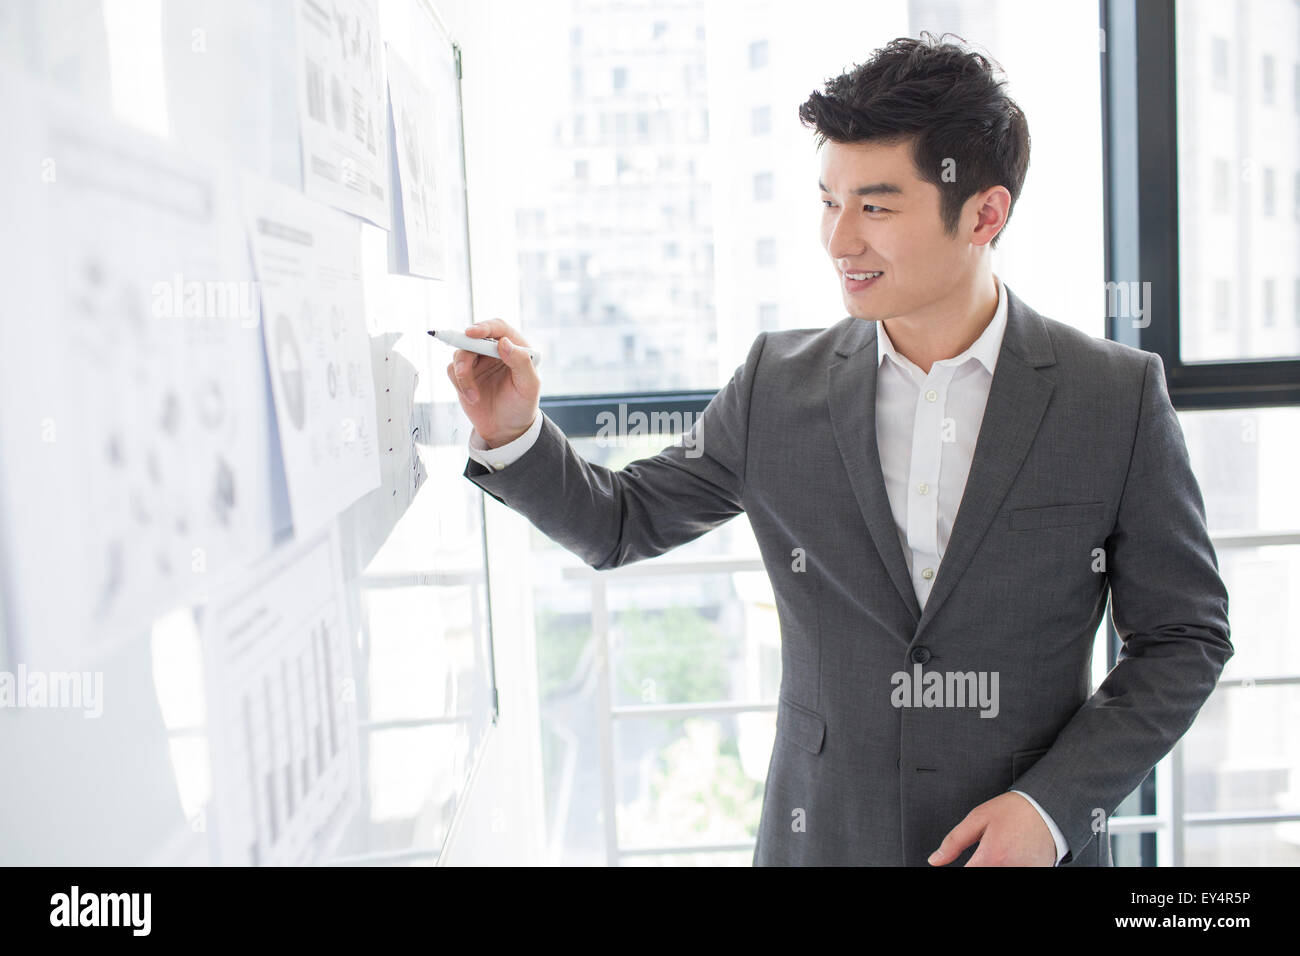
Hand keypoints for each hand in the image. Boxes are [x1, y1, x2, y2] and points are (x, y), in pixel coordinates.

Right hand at [445, 319, 539, 446]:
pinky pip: (452, 369)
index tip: (472, 333)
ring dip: (463, 374)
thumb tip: (503, 342)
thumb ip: (521, 362)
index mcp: (515, 347)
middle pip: (474, 337)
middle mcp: (495, 351)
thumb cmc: (522, 406)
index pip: (499, 328)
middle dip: (466, 350)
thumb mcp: (529, 386)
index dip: (485, 327)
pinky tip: (472, 397)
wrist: (506, 429)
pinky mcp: (464, 374)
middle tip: (463, 370)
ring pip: (460, 353)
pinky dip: (459, 383)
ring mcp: (478, 361)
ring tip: (473, 396)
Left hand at [927, 792, 1056, 866]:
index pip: (968, 875)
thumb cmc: (1014, 811)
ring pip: (1000, 873)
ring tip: (1001, 851)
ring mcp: (1025, 873)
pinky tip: (1012, 855)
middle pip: (984, 875)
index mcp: (991, 857)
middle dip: (980, 865)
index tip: (968, 863)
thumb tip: (935, 860)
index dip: (962, 870)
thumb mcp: (978, 818)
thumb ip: (954, 842)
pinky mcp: (1037, 873)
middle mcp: (1009, 869)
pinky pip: (1017, 873)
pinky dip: (1011, 865)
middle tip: (988, 851)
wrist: (1047, 808)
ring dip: (996, 865)